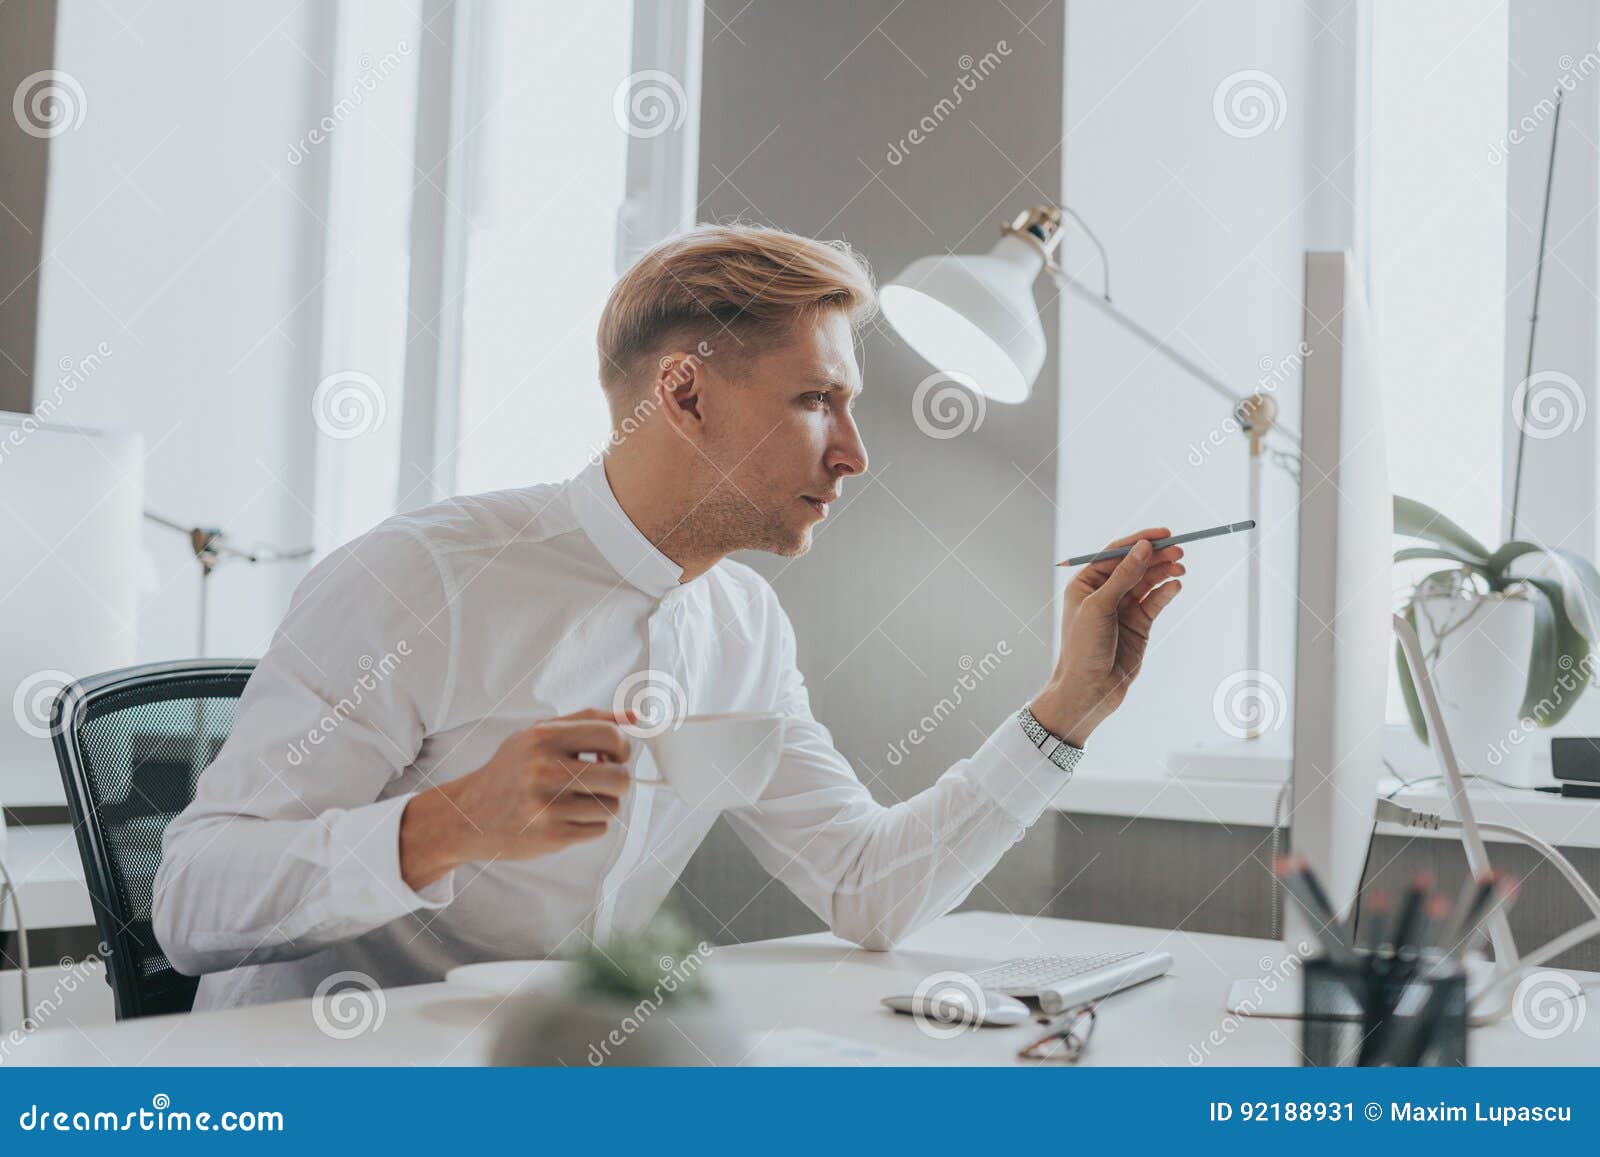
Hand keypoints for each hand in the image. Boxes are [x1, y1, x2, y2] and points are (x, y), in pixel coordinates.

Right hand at [400, 707, 636, 890]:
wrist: (469, 815)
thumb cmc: (511, 770)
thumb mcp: (539, 733)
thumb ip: (587, 720)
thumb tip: (635, 718)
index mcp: (543, 737)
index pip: (611, 736)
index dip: (622, 747)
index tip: (613, 755)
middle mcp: (545, 770)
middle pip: (620, 778)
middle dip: (618, 780)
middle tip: (601, 780)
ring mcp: (548, 806)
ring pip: (612, 806)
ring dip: (603, 804)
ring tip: (577, 799)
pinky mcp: (552, 836)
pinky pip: (599, 828)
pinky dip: (590, 823)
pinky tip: (567, 816)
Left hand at [1030, 527, 1184, 746]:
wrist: (1089, 689)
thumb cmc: (1083, 647)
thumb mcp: (1100, 606)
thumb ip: (1124, 576)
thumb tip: (1143, 547)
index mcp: (1085, 584)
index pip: (1115, 553)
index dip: (1139, 541)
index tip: (1163, 534)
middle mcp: (1104, 593)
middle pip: (1135, 566)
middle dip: (1156, 556)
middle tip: (1179, 550)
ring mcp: (1122, 609)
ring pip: (1147, 582)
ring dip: (1163, 572)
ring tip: (1181, 567)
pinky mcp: (1138, 625)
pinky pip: (1155, 603)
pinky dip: (1165, 593)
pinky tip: (1175, 586)